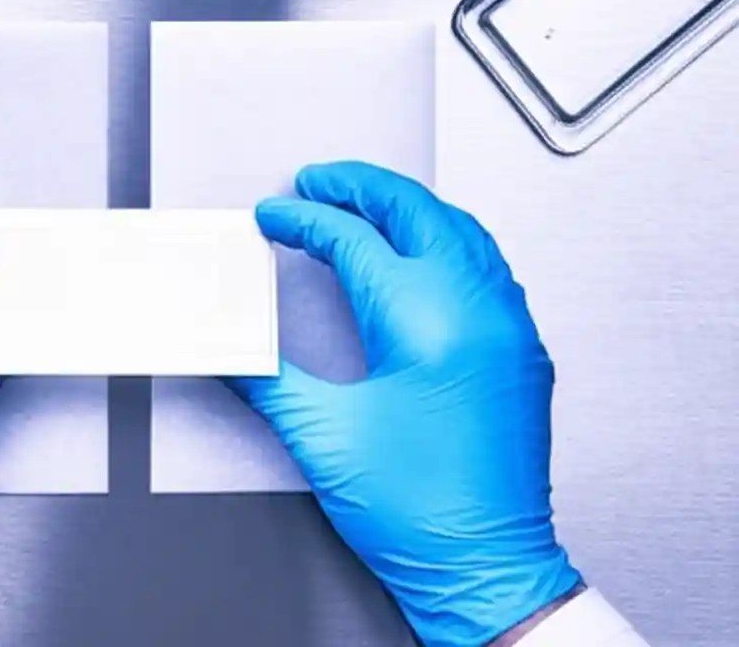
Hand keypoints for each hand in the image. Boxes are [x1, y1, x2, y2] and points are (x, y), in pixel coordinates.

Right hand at [228, 162, 580, 646]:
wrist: (486, 569)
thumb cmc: (421, 516)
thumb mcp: (323, 438)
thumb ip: (268, 377)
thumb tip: (229, 345)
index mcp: (426, 323)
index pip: (355, 241)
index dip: (305, 221)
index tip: (275, 216)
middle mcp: (478, 312)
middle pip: (417, 212)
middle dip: (359, 187)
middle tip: (317, 182)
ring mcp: (508, 327)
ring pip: (459, 231)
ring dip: (406, 207)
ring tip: (360, 203)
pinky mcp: (521, 349)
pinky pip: (487, 264)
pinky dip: (444, 239)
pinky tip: (419, 250)